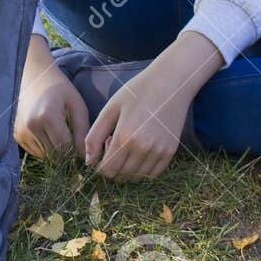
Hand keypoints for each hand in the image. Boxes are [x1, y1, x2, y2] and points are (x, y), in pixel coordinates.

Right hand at [14, 35, 90, 159]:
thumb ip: (82, 131)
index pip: (65, 149)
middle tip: (73, 140)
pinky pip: (35, 152)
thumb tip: (86, 157)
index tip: (83, 146)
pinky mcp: (16, 135)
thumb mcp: (77, 105)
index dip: (77, 151)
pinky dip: (44, 148)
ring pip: (44, 156)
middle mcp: (31, 126)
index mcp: (48, 117)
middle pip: (54, 155)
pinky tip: (48, 132)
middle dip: (66, 153)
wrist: (35, 76)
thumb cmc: (60, 89)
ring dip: (55, 151)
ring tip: (59, 133)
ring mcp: (21, 131)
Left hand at [84, 30, 221, 179]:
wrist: (171, 83)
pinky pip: (153, 174)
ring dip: (127, 169)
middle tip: (115, 145)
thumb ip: (95, 136)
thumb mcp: (111, 108)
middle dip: (113, 166)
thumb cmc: (137, 92)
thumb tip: (88, 161)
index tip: (102, 151)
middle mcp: (143, 149)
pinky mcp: (171, 152)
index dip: (100, 165)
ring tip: (128, 147)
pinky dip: (143, 170)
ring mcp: (159, 152)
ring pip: (137, 177)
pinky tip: (140, 152)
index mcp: (125, 137)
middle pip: (121, 175)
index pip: (107, 170)